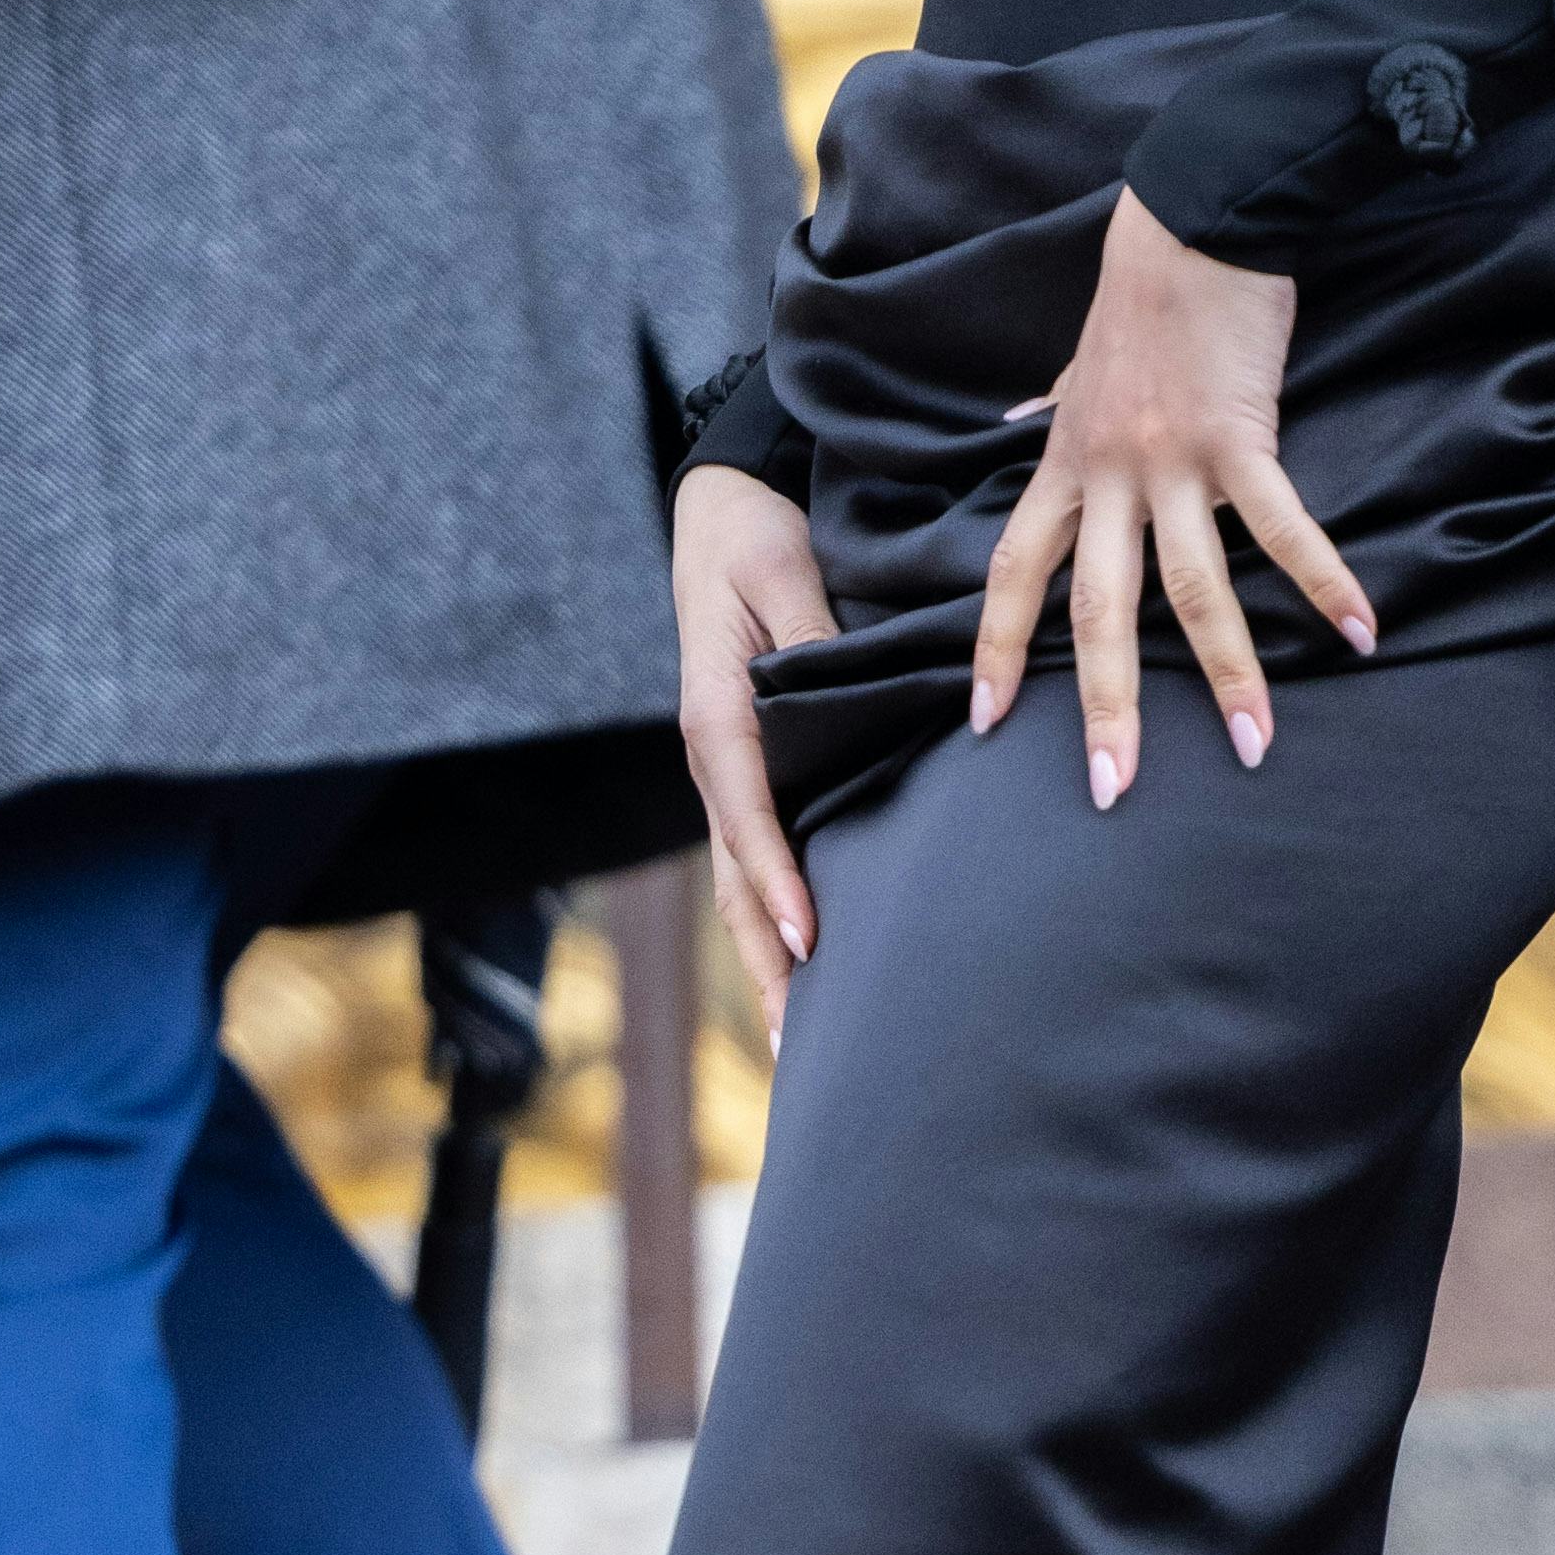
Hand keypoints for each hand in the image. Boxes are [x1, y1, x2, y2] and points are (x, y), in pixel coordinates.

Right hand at [673, 463, 839, 1039]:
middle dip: (764, 964)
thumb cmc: (756, 535)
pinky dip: (772, 916)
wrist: (720, 508)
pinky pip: (756, 854)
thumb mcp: (784, 571)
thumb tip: (841, 696)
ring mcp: (726, 769)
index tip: (809, 942)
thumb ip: (813, 641)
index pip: (748, 815)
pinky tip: (805, 965)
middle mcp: (713, 755)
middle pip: (734, 879)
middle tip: (799, 1046)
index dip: (776, 882)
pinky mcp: (747, 766)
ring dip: (765, 961)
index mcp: (718, 714)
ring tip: (797, 1042)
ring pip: (739, 883)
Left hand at [970, 184, 1374, 808]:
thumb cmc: (1140, 293)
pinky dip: (1326, 580)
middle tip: (1112, 789)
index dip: (996, 650)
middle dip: (1105, 708)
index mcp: (1062, 464)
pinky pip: (1283, 526)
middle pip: (1095, 611)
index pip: (1014, 573)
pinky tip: (1361, 633)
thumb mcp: (1075, 363)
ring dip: (1228, 675)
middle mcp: (1108, 474)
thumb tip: (1010, 428)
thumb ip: (1048, 412)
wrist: (1190, 218)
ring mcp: (1173, 461)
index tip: (984, 723)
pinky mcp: (1241, 437)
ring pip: (1190, 590)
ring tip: (1253, 746)